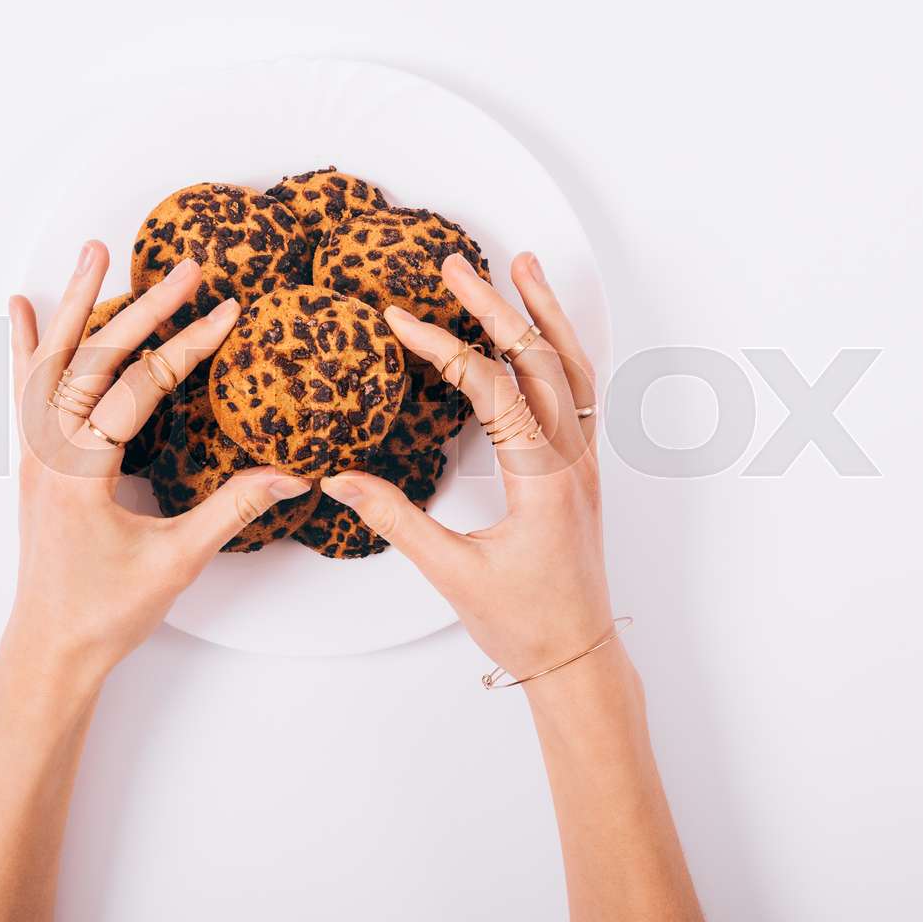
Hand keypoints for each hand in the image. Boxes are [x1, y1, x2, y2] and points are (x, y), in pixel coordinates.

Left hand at [0, 241, 311, 689]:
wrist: (48, 650)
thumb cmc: (107, 613)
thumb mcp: (178, 562)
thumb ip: (232, 509)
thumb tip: (292, 474)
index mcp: (81, 472)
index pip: (139, 389)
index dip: (187, 348)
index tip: (229, 313)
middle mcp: (48, 452)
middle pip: (95, 360)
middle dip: (144, 308)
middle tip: (187, 268)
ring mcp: (34, 453)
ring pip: (53, 362)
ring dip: (76, 304)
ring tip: (94, 250)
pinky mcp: (33, 460)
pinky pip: (25, 388)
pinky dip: (26, 344)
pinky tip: (22, 307)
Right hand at [318, 252, 609, 677]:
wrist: (577, 657)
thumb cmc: (523, 622)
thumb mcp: (450, 572)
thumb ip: (394, 519)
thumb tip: (338, 478)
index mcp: (540, 479)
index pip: (489, 389)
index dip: (440, 347)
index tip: (396, 318)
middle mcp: (571, 460)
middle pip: (537, 360)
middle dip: (494, 306)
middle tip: (454, 264)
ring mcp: (584, 461)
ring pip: (572, 368)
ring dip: (543, 313)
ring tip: (521, 265)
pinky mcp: (582, 469)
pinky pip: (580, 392)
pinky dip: (561, 349)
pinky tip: (544, 329)